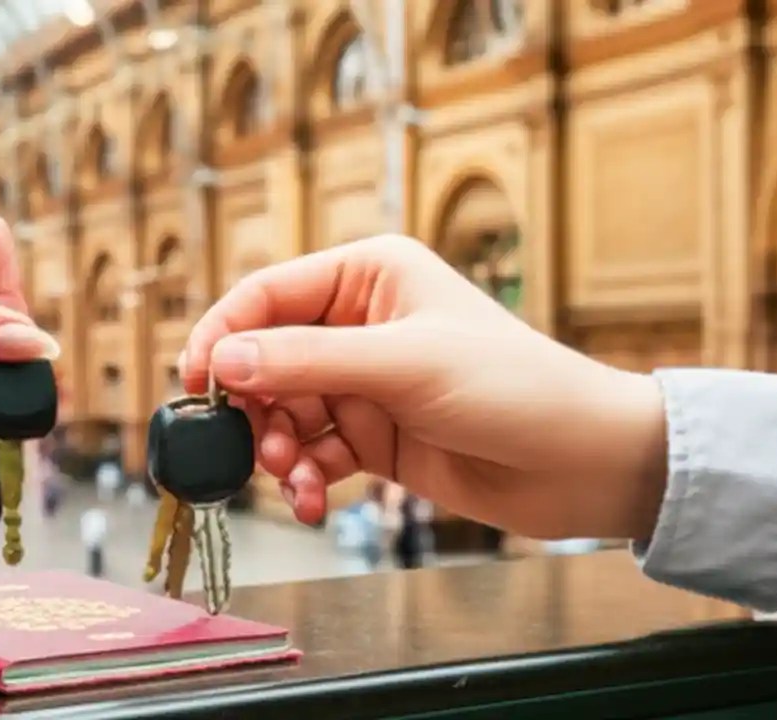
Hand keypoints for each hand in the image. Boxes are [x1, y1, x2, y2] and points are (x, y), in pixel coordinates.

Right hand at [180, 235, 666, 540]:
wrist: (583, 463)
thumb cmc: (513, 387)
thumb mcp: (403, 365)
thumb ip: (306, 362)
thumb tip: (221, 361)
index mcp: (368, 276)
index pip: (267, 295)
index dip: (223, 335)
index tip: (193, 382)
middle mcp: (359, 323)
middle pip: (266, 359)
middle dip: (254, 407)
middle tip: (250, 446)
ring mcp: (364, 383)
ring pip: (284, 412)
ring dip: (278, 449)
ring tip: (295, 478)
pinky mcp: (373, 435)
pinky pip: (313, 453)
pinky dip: (303, 478)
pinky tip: (311, 501)